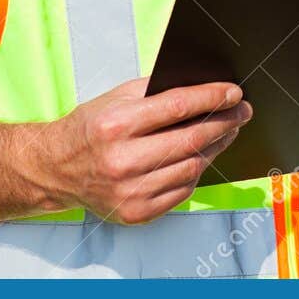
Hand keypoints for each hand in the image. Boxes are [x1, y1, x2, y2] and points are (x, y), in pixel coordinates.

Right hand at [40, 78, 250, 223]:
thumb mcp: (116, 98)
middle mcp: (122, 161)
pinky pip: (182, 191)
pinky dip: (196, 171)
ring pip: (192, 167)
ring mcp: (130, 191)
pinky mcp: (136, 212)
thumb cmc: (89, 130)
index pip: (178, 107)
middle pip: (191, 139)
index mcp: (116, 125)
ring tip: (226, 132)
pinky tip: (201, 156)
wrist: (56, 170)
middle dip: (224, 122)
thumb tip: (202, 85)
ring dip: (216, 147)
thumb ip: (156, 90)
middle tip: (242, 112)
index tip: (234, 93)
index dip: (212, 98)